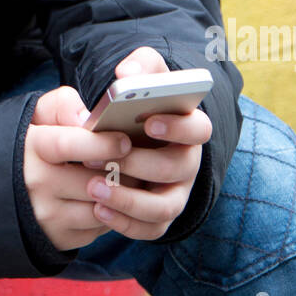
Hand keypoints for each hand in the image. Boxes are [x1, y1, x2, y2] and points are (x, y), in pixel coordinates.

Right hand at [23, 84, 133, 251]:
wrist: (6, 189)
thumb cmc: (32, 144)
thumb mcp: (38, 115)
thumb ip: (63, 106)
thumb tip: (88, 118)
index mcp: (33, 148)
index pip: (70, 145)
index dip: (101, 144)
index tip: (125, 141)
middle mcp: (38, 184)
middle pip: (94, 181)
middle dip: (122, 172)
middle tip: (142, 161)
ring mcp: (49, 215)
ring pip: (102, 208)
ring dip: (124, 195)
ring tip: (133, 178)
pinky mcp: (60, 237)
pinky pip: (100, 227)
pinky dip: (113, 212)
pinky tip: (115, 196)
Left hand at [83, 46, 211, 240]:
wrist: (121, 133)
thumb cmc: (136, 101)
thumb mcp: (141, 74)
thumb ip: (139, 66)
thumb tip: (127, 74)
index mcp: (188, 127)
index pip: (199, 129)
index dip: (177, 127)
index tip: (148, 122)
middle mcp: (187, 162)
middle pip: (176, 168)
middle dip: (139, 163)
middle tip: (102, 157)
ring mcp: (176, 192)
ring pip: (165, 207)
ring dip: (130, 200)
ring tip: (95, 188)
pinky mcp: (160, 217)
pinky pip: (150, 229)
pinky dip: (125, 224)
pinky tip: (99, 209)